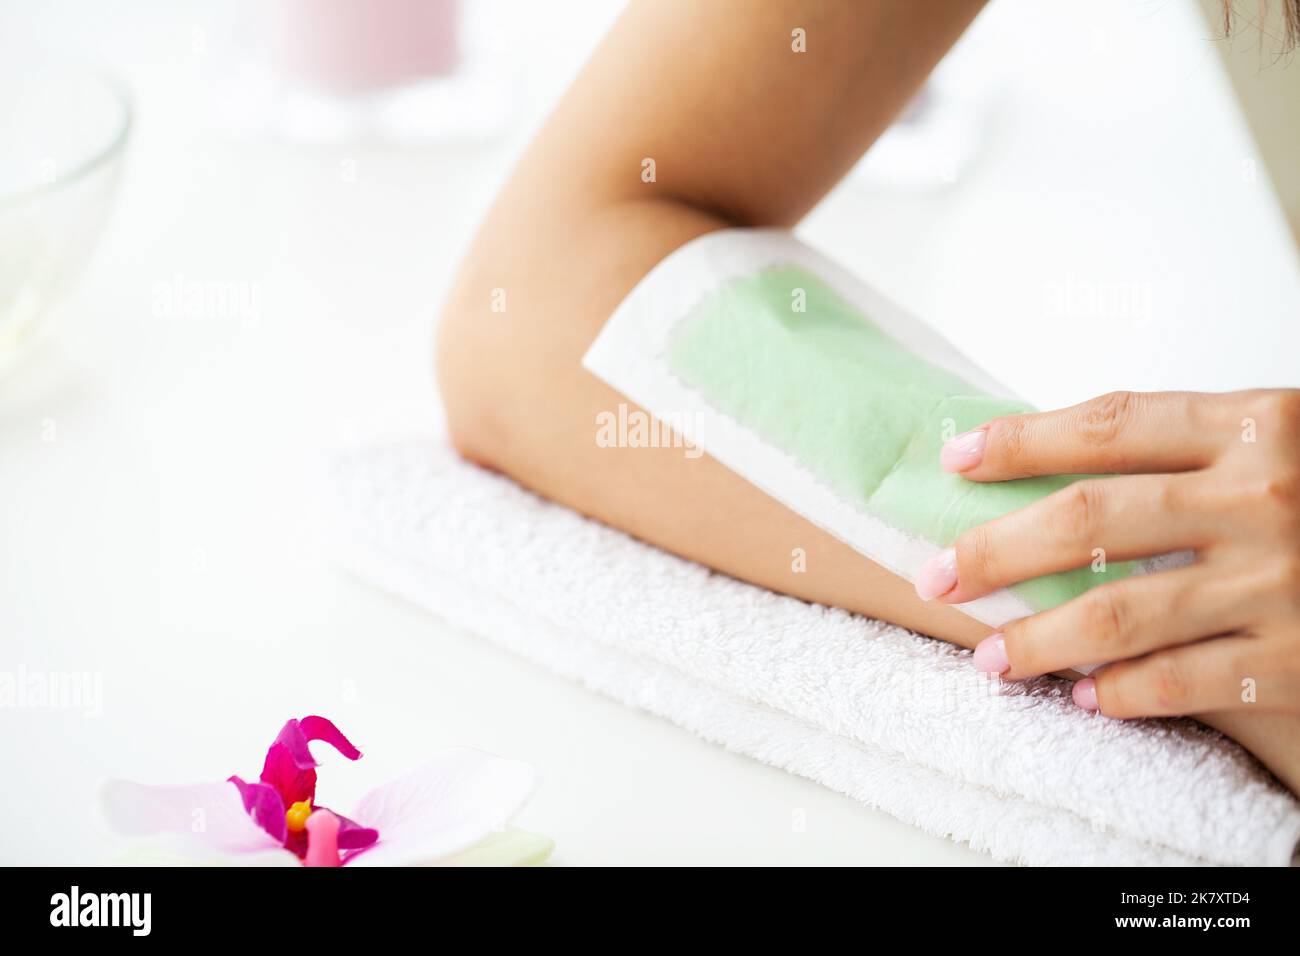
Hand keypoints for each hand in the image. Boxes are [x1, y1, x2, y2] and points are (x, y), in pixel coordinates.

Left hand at [915, 389, 1299, 716]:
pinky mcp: (1299, 662)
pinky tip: (1083, 697)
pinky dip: (1119, 694)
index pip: (1110, 424)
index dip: (1021, 441)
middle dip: (996, 548)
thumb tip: (1042, 463)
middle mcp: (1267, 498)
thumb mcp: (1277, 446)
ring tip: (989, 655)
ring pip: (1119, 613)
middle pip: (1091, 517)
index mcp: (1260, 425)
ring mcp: (1284, 583)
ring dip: (1037, 638)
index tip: (956, 459)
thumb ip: (1182, 449)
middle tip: (938, 573)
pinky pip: (1180, 684)